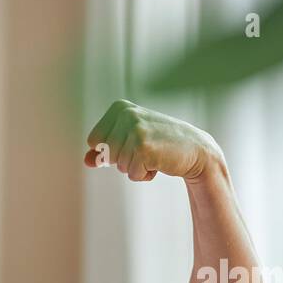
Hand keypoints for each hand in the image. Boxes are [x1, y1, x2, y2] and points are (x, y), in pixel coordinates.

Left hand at [83, 99, 220, 181]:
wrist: (195, 149)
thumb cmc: (160, 144)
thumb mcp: (130, 141)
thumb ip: (104, 150)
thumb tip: (86, 160)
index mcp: (119, 108)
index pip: (93, 141)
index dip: (110, 150)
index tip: (132, 142)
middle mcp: (127, 114)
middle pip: (104, 155)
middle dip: (123, 160)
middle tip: (146, 149)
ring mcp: (136, 130)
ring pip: (118, 166)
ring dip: (135, 167)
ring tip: (154, 154)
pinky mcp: (144, 147)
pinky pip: (132, 174)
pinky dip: (144, 174)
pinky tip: (159, 162)